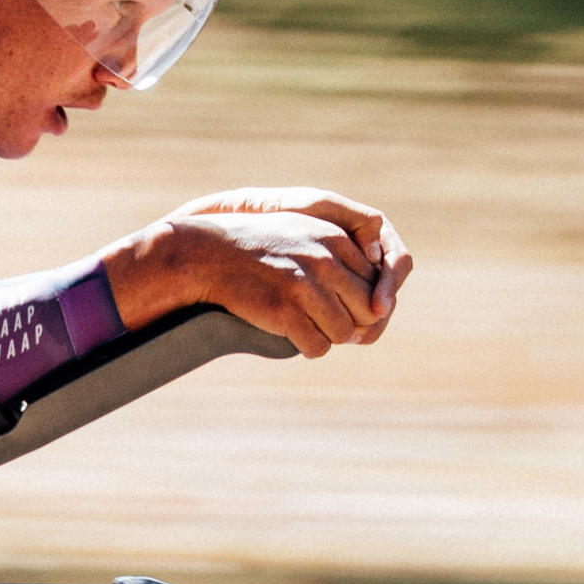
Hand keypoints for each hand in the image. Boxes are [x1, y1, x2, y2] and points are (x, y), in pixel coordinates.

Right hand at [95, 188, 410, 358]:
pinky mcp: (285, 311)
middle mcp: (326, 259)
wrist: (207, 255)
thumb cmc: (258, 249)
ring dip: (329, 336)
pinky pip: (318, 346)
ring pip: (345, 333)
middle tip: (328, 325)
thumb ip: (339, 258)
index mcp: (336, 239)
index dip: (366, 305)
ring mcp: (305, 285)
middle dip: (352, 324)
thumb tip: (374, 301)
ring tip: (306, 327)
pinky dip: (308, 347)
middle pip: (367, 311)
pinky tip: (292, 336)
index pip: (375, 284)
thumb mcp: (304, 236)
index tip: (349, 313)